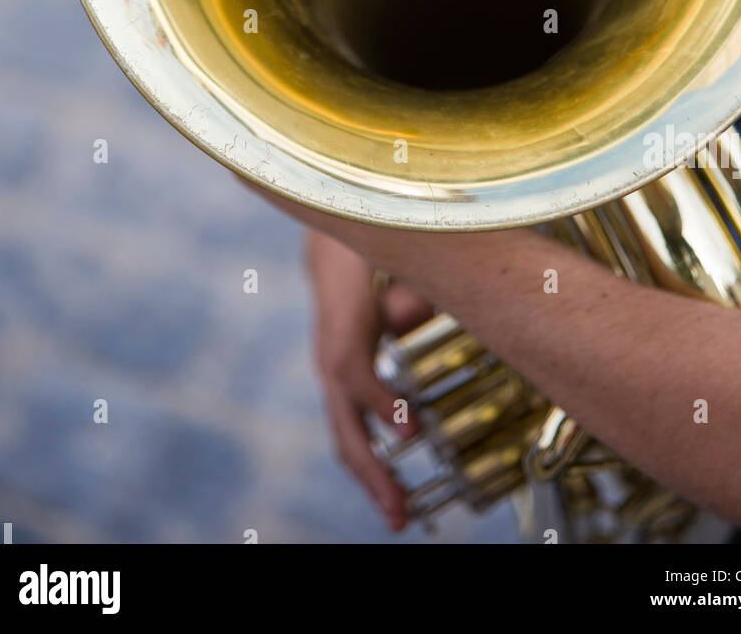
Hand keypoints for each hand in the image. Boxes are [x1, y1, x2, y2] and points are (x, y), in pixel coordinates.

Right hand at [305, 227, 431, 530]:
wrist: (334, 227)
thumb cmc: (370, 230)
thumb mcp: (388, 240)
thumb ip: (405, 276)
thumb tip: (406, 317)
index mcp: (340, 313)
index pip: (350, 367)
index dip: (379, 402)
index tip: (412, 435)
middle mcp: (329, 346)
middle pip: (340, 415)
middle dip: (369, 468)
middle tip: (400, 511)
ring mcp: (332, 362)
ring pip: (343, 427)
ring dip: (369, 473)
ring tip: (399, 514)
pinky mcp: (345, 371)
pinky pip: (352, 420)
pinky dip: (371, 454)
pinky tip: (393, 480)